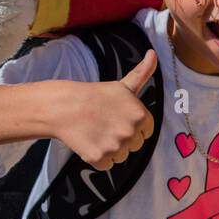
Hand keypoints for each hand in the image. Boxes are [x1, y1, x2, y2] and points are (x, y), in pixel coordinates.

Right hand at [53, 50, 156, 169]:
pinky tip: (91, 142)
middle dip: (124, 138)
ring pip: (122, 156)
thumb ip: (143, 73)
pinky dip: (99, 158)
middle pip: (135, 145)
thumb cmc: (96, 95)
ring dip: (112, 149)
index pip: (147, 131)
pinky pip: (107, 165)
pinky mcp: (99, 158)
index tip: (120, 119)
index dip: (134, 126)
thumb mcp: (123, 84)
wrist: (65, 106)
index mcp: (141, 116)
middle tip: (107, 124)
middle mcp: (131, 132)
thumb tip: (153, 53)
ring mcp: (115, 146)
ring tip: (98, 132)